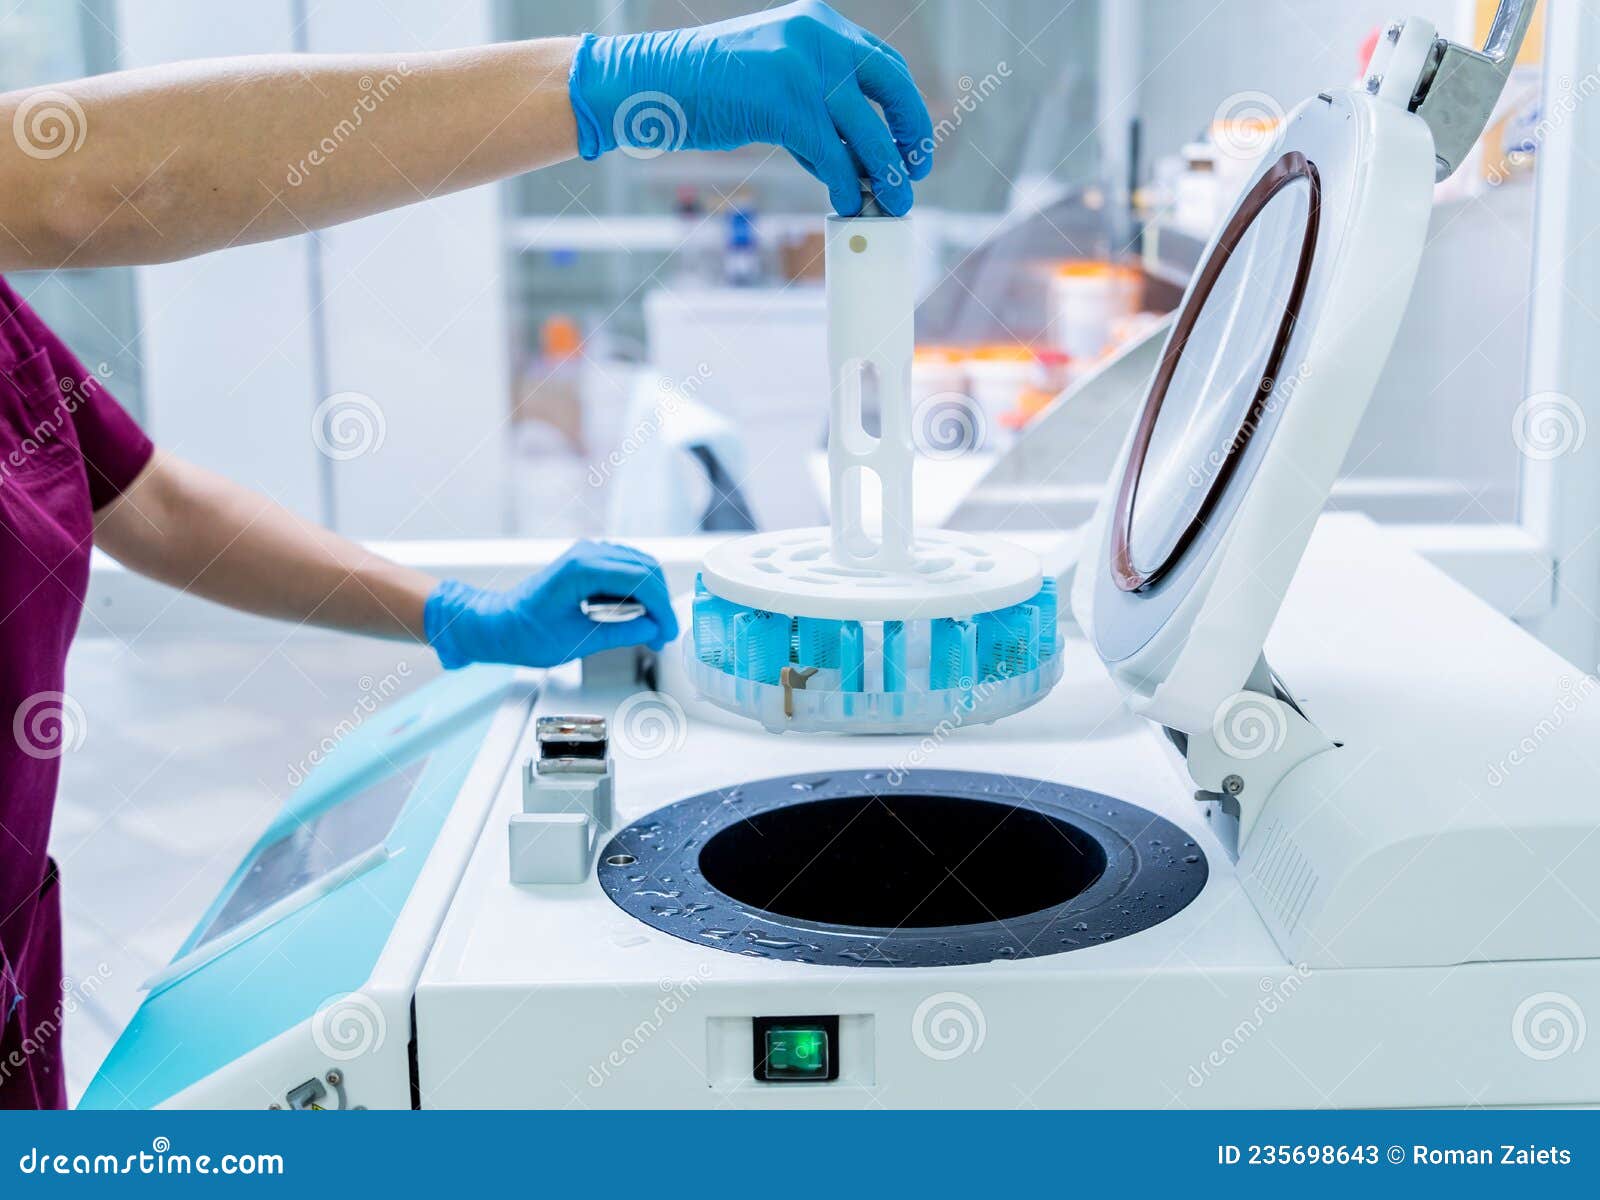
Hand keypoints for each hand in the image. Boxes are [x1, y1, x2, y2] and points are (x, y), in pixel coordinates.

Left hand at [424, 540, 678, 669]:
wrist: (499, 624)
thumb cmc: (526, 633)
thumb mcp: (578, 642)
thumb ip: (620, 634)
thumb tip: (652, 630)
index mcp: (581, 569)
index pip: (640, 580)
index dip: (662, 608)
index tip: (667, 632)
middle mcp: (587, 553)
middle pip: (645, 568)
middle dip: (660, 601)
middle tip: (661, 634)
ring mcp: (588, 553)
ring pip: (639, 565)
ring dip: (651, 595)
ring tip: (650, 628)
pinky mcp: (588, 561)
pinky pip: (625, 568)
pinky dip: (637, 589)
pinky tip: (635, 613)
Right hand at [568, 0, 933, 215]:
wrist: (652, 82)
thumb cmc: (707, 89)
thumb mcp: (773, 81)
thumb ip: (815, 103)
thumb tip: (856, 153)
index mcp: (817, 24)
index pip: (883, 63)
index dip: (906, 106)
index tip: (912, 141)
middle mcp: (816, 35)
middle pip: (890, 89)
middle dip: (910, 136)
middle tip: (913, 173)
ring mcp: (800, 66)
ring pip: (866, 128)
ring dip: (885, 172)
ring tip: (892, 201)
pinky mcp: (783, 101)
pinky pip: (832, 151)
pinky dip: (845, 181)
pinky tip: (846, 201)